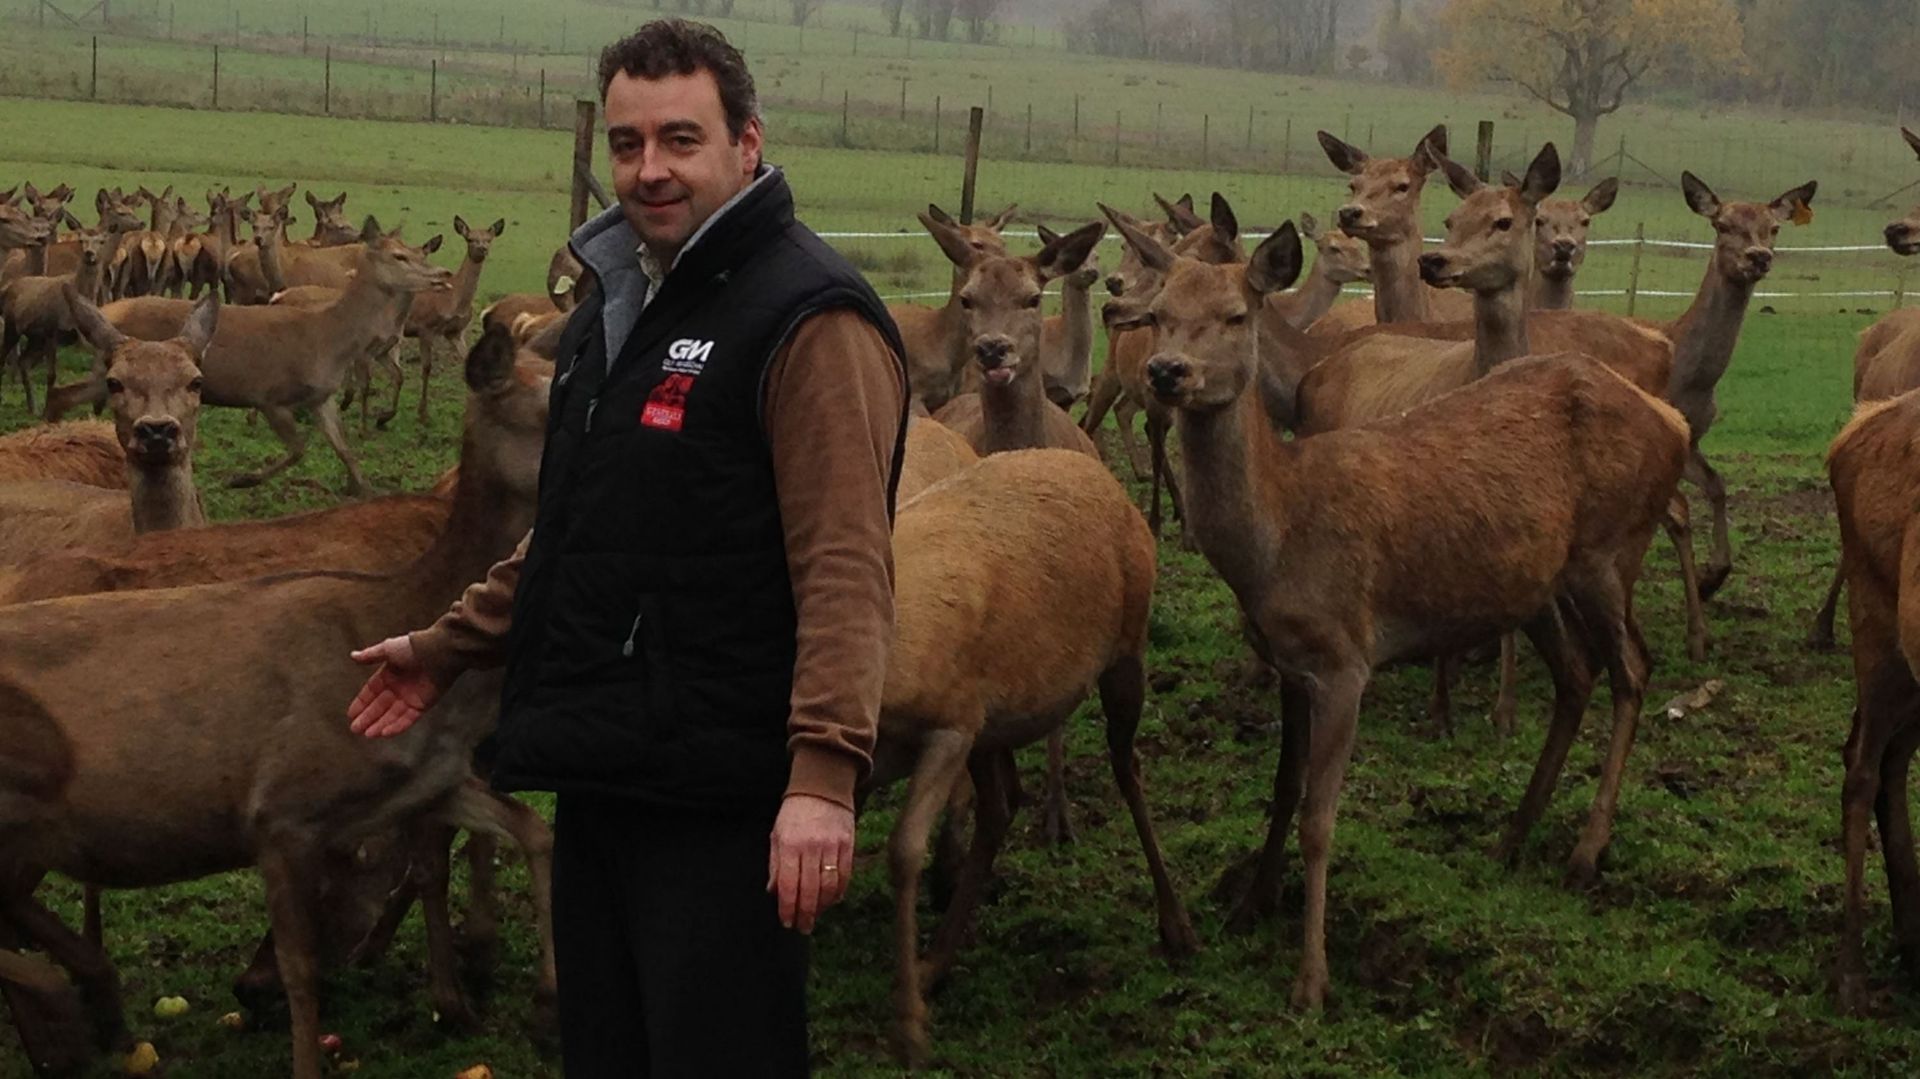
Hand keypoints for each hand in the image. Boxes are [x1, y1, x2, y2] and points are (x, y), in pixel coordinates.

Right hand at [346, 634, 448, 738]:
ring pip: (392, 715)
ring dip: (380, 725)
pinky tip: (383, 733)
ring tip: (366, 735)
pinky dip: (397, 726)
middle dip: (367, 718)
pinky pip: (408, 719)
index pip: (372, 691)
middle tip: (355, 729)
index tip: (350, 714)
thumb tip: (353, 656)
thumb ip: (371, 655)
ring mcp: (411, 697)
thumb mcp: (388, 649)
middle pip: (380, 706)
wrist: (438, 652)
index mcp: (390, 673)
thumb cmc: (413, 647)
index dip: (361, 703)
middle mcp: (399, 687)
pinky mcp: (423, 705)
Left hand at [767, 793, 854, 933]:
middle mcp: (811, 847)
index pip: (789, 886)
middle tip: (803, 927)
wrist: (822, 787)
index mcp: (789, 845)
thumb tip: (774, 892)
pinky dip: (839, 892)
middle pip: (810, 891)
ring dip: (822, 907)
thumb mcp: (776, 834)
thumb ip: (775, 864)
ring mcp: (832, 846)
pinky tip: (832, 901)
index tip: (787, 922)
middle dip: (805, 914)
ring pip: (829, 886)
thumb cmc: (794, 813)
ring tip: (816, 916)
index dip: (788, 908)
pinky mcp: (848, 844)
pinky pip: (845, 875)